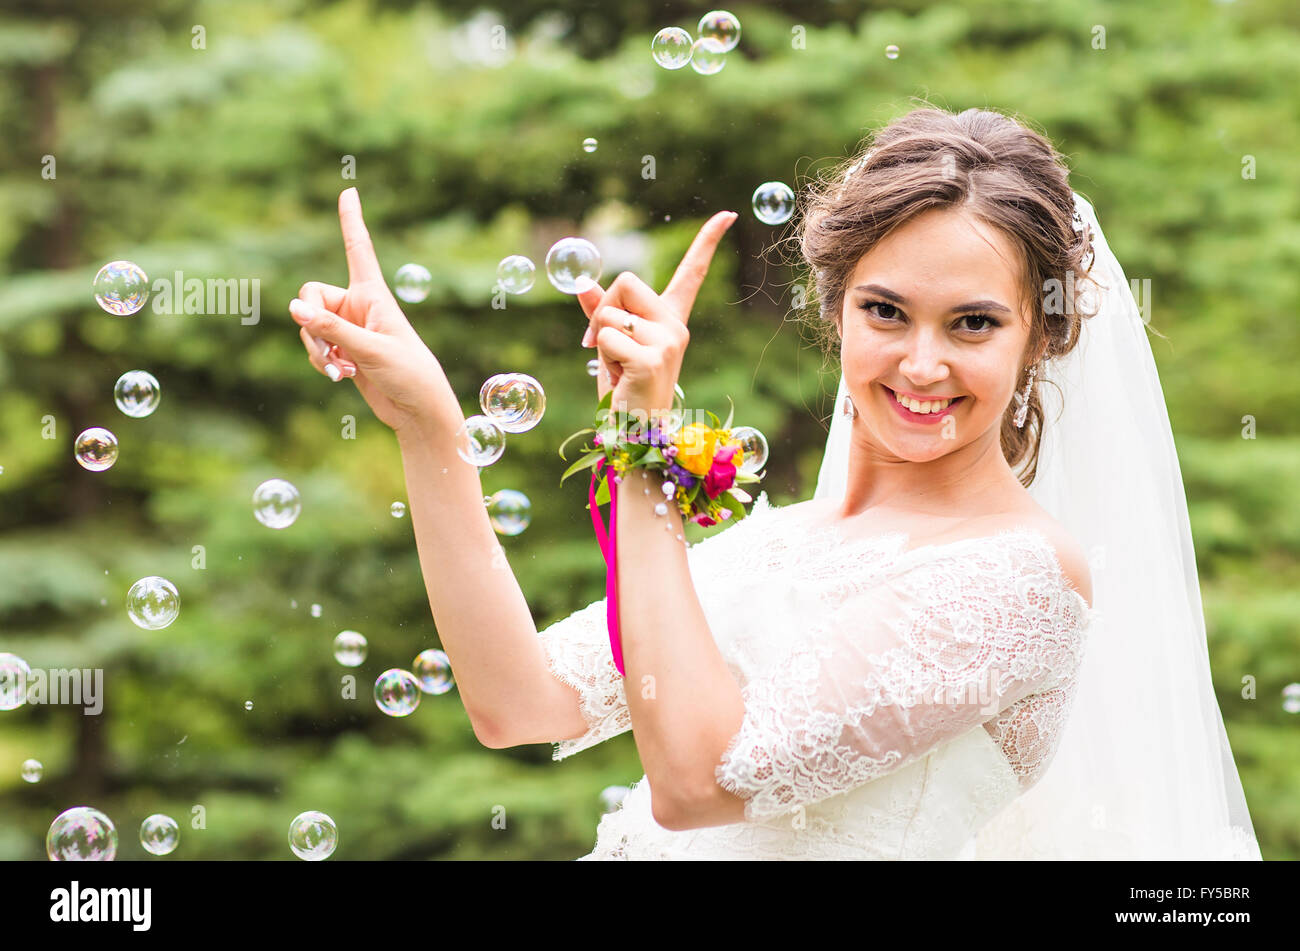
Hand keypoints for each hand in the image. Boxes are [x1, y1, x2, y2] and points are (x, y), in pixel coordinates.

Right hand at [290, 188, 458, 434]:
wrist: (418, 411)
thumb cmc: (408, 374)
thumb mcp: (370, 351)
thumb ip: (331, 329)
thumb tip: (293, 308)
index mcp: (373, 295)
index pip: (358, 249)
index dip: (351, 220)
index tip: (349, 190)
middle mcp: (359, 306)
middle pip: (309, 296)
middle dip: (308, 324)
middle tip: (326, 351)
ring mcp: (349, 329)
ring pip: (308, 326)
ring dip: (315, 349)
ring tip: (338, 371)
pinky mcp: (344, 351)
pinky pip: (315, 347)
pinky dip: (321, 362)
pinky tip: (341, 378)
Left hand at [576, 211, 737, 420]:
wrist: (636, 434)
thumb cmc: (625, 390)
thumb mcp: (611, 345)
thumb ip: (600, 313)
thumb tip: (581, 283)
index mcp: (671, 320)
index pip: (691, 273)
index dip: (707, 242)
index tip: (728, 214)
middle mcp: (675, 327)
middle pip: (625, 281)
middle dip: (602, 308)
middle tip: (604, 346)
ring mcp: (668, 342)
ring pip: (609, 312)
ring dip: (598, 341)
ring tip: (616, 368)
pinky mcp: (652, 360)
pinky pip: (606, 337)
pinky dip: (600, 357)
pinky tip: (619, 378)